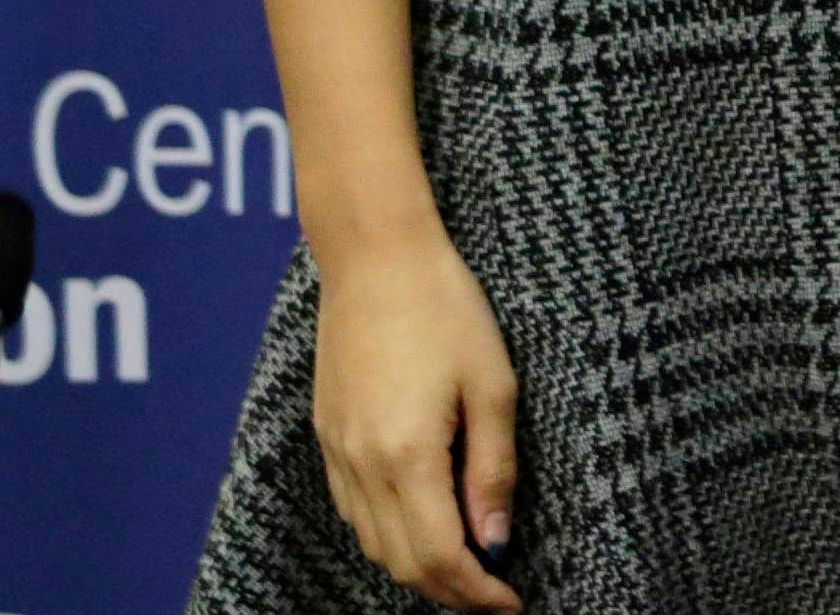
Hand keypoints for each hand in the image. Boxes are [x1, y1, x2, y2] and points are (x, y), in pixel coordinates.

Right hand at [313, 233, 523, 609]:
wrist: (376, 258)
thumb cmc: (446, 310)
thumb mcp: (493, 387)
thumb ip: (493, 471)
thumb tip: (497, 540)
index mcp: (407, 454)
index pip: (441, 557)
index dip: (478, 593)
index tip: (512, 603)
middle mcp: (362, 464)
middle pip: (402, 563)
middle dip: (450, 592)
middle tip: (495, 593)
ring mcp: (337, 451)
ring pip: (373, 543)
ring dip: (418, 568)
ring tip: (466, 565)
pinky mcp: (326, 435)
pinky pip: (352, 511)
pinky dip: (387, 535)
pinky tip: (422, 524)